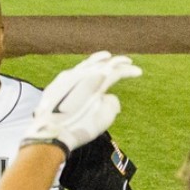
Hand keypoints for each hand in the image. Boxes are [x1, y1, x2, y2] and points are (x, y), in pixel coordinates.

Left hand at [24, 51, 140, 152]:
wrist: (51, 132)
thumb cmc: (80, 127)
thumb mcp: (104, 118)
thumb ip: (112, 103)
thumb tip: (108, 97)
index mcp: (96, 82)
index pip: (116, 71)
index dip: (128, 71)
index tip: (139, 72)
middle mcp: (81, 75)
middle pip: (102, 63)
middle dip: (116, 62)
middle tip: (126, 61)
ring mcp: (66, 78)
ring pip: (86, 64)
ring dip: (98, 60)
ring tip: (106, 57)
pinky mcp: (56, 84)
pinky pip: (73, 72)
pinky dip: (83, 70)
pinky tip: (85, 71)